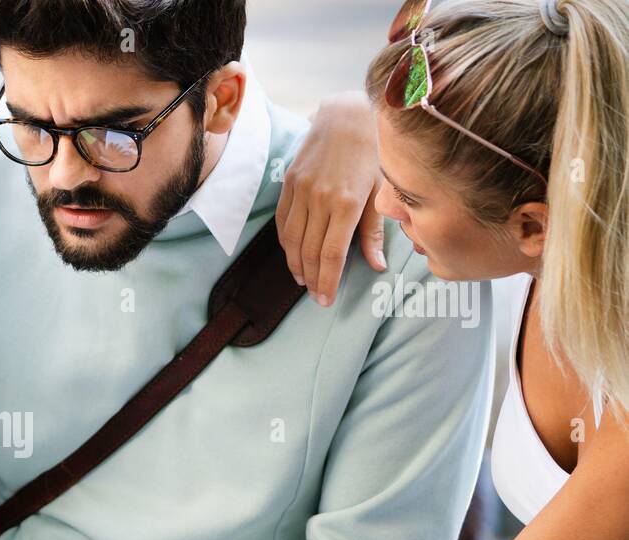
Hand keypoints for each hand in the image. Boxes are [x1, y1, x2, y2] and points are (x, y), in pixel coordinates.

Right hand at [276, 90, 385, 307]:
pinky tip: (293, 255)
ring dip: (296, 265)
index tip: (327, 300)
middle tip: (316, 297)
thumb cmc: (374, 150)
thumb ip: (375, 230)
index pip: (332, 254)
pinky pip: (282, 221)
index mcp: (348, 202)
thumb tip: (376, 265)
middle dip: (313, 279)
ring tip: (304, 280)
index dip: (328, 281)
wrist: (348, 113)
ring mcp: (301, 190)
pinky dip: (286, 244)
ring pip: (291, 240)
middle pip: (309, 252)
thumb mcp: (383, 189)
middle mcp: (320, 198)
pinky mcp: (289, 182)